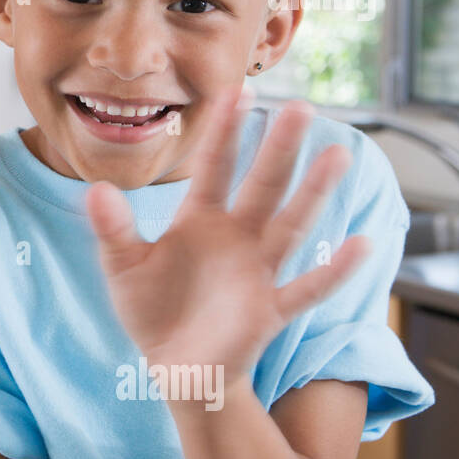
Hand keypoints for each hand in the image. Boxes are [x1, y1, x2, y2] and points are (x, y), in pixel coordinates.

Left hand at [85, 84, 370, 381]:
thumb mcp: (123, 267)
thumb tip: (96, 190)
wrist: (175, 367)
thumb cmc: (151, 310)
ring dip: (313, 193)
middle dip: (279, 148)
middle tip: (301, 108)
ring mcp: (258, 271)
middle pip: (262, 185)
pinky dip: (333, 269)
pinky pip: (308, 287)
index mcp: (199, 220)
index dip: (224, 132)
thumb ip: (113, 230)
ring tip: (338, 155)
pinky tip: (361, 244)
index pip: (214, 167)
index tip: (237, 91)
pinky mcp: (270, 309)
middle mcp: (236, 236)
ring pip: (291, 225)